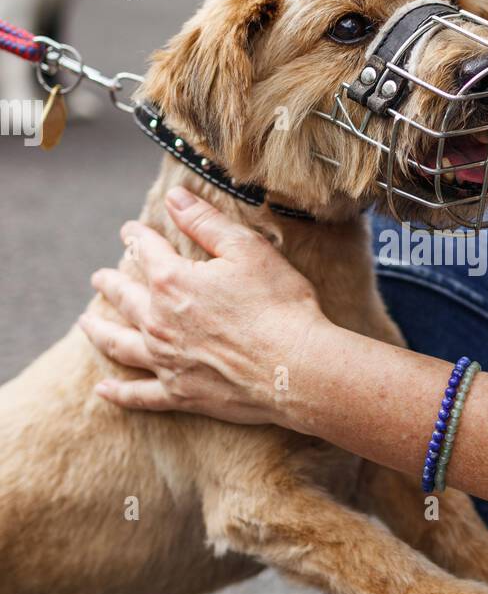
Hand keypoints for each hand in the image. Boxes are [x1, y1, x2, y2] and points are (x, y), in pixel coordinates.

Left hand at [79, 187, 325, 426]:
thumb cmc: (279, 306)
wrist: (296, 369)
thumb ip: (205, 223)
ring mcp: (166, 361)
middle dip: (110, 284)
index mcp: (173, 282)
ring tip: (85, 324)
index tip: (129, 231)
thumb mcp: (247, 250)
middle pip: (125, 298)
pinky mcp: (180, 394)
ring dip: (99, 331)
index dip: (136, 237)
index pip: (146, 251)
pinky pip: (138, 394)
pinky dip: (117, 393)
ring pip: (120, 344)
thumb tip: (174, 199)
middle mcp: (159, 322)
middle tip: (99, 278)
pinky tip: (102, 390)